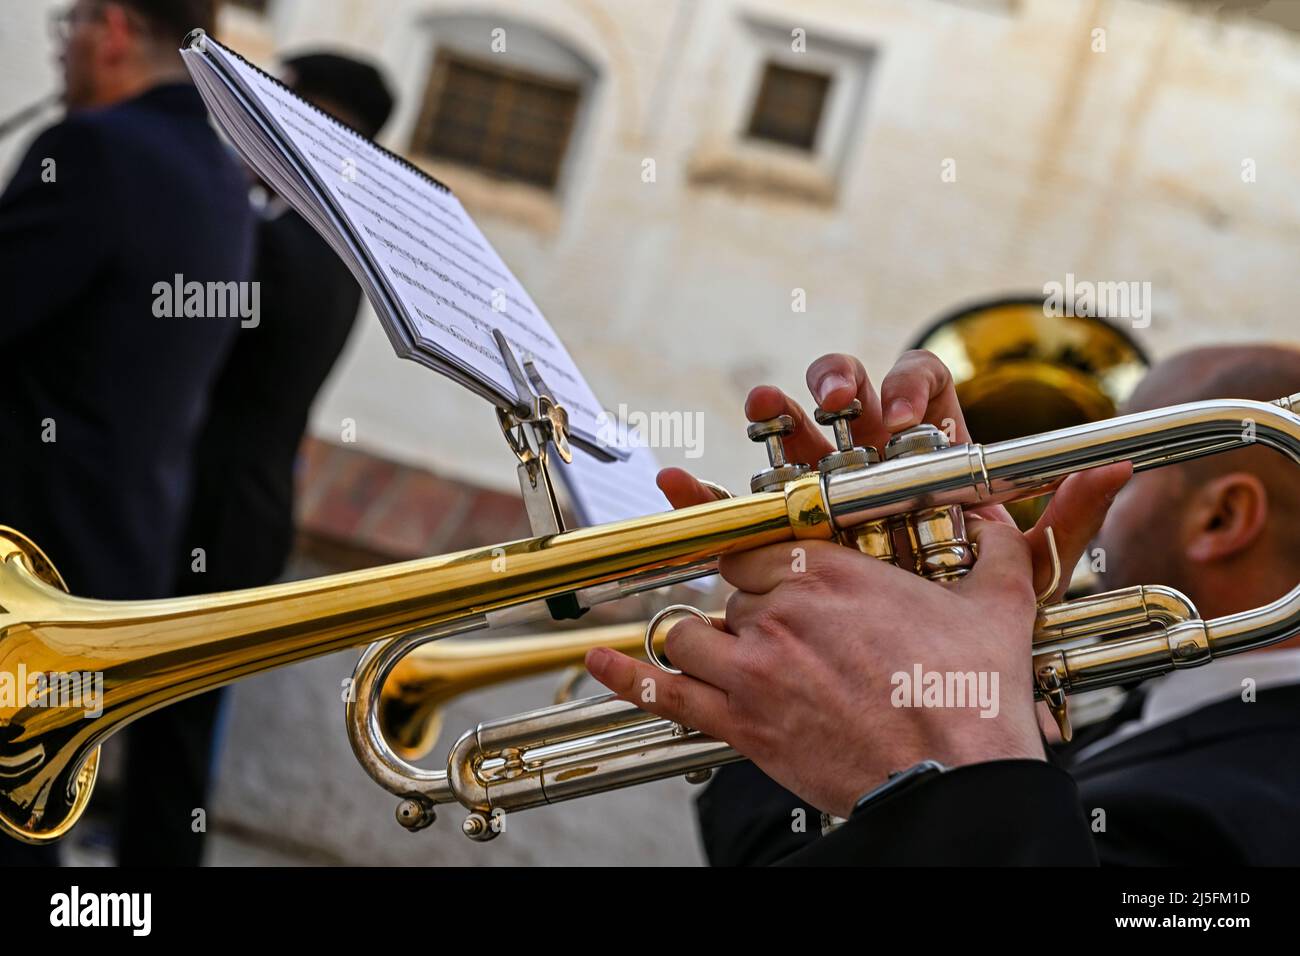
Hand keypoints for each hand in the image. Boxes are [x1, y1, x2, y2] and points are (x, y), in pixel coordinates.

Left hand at [587, 518, 1045, 816]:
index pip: (754, 536)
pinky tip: (600, 661)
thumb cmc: (974, 696)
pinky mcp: (741, 722)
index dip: (739, 541)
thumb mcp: (996, 606)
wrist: (955, 780)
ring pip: (692, 631)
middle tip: (783, 637)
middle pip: (729, 590)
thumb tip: (995, 516)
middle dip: (749, 609)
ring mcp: (754, 664)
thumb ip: (992, 548)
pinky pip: (666, 693)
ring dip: (703, 641)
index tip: (707, 521)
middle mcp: (780, 606)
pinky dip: (628, 676)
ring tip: (731, 657)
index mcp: (830, 568)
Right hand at [658, 350, 1131, 602]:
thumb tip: (1118, 471)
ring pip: (789, 442)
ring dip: (773, 417)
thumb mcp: (1022, 583)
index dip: (910, 389)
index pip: (917, 392)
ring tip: (763, 407)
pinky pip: (736, 515)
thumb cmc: (975, 636)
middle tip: (835, 403)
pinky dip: (704, 500)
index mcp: (925, 460)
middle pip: (846, 401)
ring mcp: (819, 500)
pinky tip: (680, 480)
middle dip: (835, 388)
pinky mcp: (777, 544)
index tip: (909, 411)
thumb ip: (1068, 524)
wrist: (925, 700)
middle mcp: (868, 469)